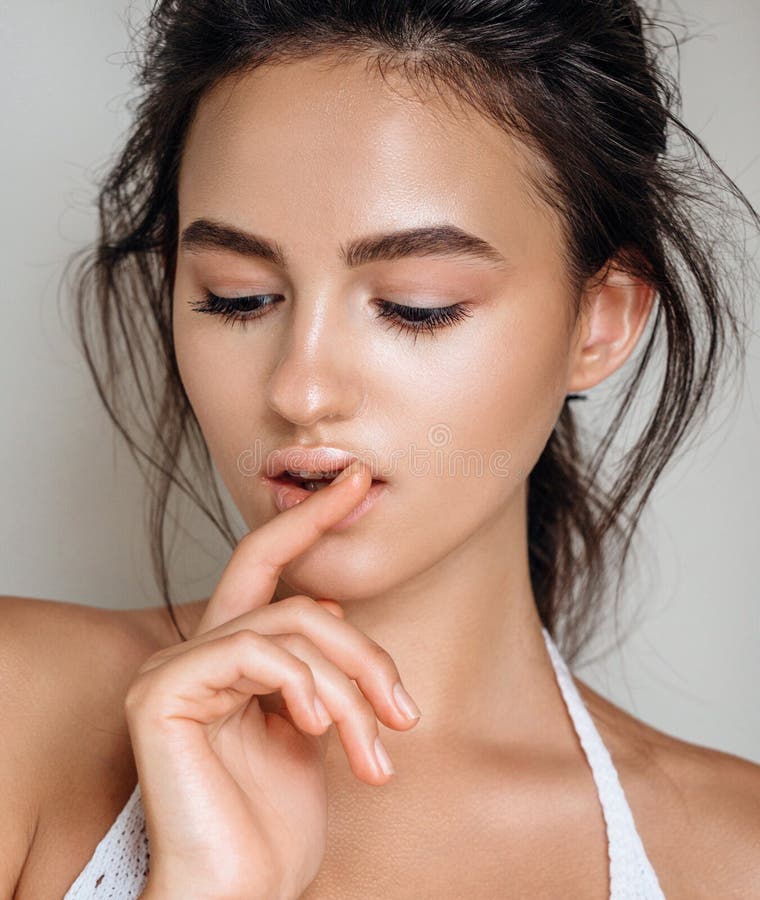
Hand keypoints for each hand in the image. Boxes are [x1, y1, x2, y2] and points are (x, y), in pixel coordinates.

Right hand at [124, 460, 421, 899]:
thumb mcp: (314, 730)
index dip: (309, 520)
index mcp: (231, 657)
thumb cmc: (274, 826)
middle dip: (363, 655)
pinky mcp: (162, 693)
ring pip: (290, 630)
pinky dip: (302, 686)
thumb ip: (316, 670)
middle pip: (299, 605)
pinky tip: (318, 732)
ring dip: (348, 690)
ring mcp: (173, 669)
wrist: (242, 894)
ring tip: (374, 751)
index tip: (355, 481)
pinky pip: (253, 652)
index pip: (267, 566)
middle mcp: (197, 653)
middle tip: (403, 714)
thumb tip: (336, 610)